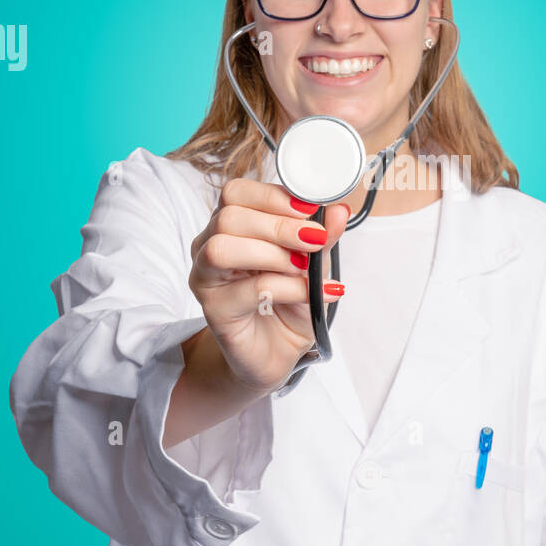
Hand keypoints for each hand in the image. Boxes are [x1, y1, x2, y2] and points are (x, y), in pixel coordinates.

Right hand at [187, 179, 349, 395]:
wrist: (277, 352)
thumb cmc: (288, 303)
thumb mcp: (313, 264)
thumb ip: (322, 236)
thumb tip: (339, 210)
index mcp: (231, 227)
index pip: (236, 193)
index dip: (273, 196)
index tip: (310, 210)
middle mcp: (210, 247)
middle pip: (229, 216)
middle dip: (279, 225)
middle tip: (315, 239)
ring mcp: (207, 279)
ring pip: (222, 248)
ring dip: (273, 253)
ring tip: (305, 267)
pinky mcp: (215, 311)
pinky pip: (249, 290)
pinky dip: (288, 288)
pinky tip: (313, 293)